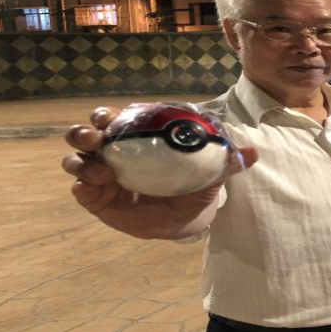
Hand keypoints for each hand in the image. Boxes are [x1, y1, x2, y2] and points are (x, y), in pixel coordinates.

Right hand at [61, 106, 257, 238]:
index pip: (114, 118)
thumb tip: (254, 152)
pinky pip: (81, 189)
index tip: (109, 117)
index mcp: (137, 136)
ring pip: (77, 160)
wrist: (186, 217)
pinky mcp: (97, 198)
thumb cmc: (193, 183)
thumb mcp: (210, 171)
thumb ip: (227, 160)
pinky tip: (94, 187)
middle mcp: (114, 151)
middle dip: (83, 133)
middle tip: (94, 138)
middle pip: (86, 134)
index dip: (106, 115)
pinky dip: (83, 186)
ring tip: (98, 170)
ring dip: (80, 160)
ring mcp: (102, 175)